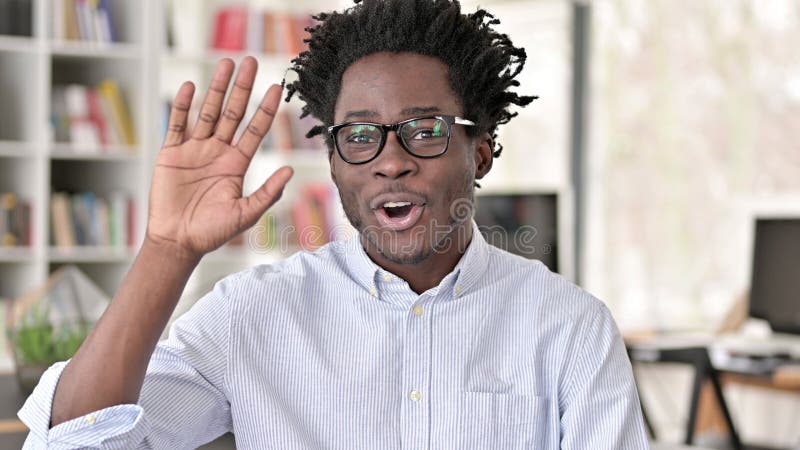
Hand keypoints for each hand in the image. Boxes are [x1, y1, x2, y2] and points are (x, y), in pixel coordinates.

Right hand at [147, 57, 292, 258]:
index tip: (275, 88)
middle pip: (232, 113)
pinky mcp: (171, 153)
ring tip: (226, 64)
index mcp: (236, 163)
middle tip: (251, 62)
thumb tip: (290, 170)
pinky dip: (183, 106)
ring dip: (216, 88)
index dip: (265, 109)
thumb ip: (268, 193)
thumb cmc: (212, 232)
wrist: (177, 241)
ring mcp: (194, 150)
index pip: (255, 130)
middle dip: (242, 88)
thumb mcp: (246, 213)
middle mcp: (217, 151)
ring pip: (207, 112)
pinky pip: (178, 125)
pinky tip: (191, 87)